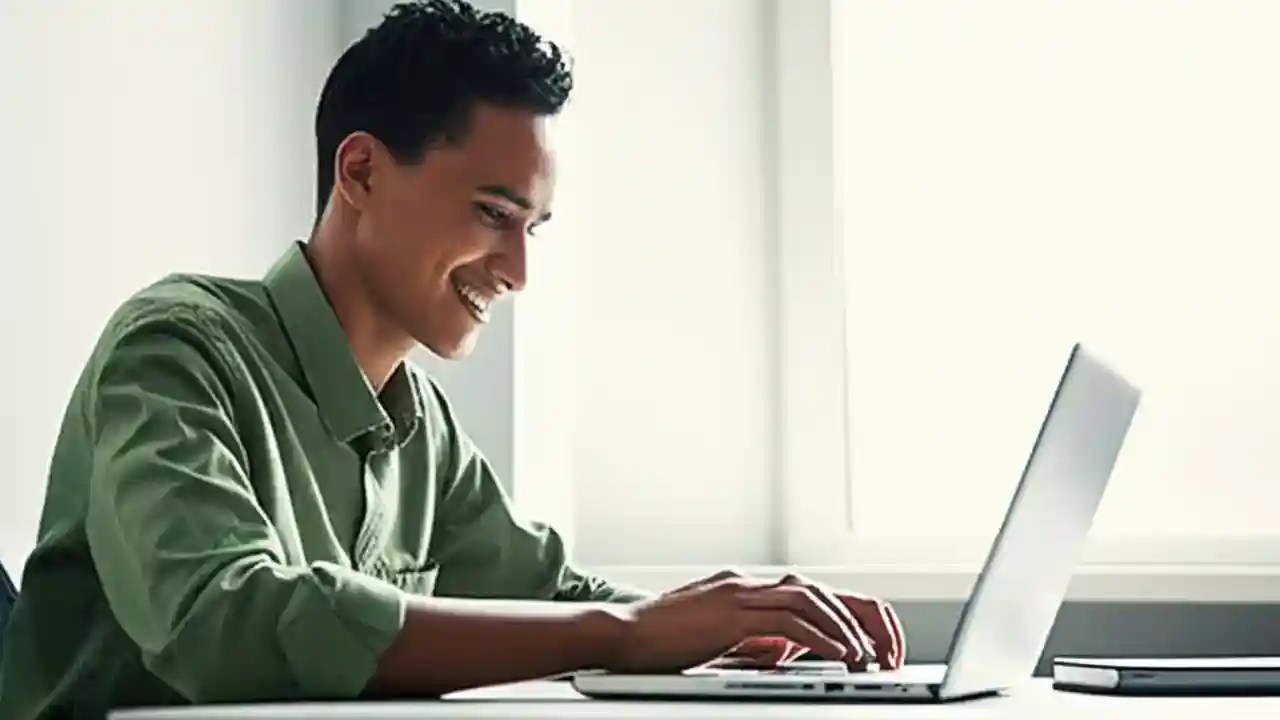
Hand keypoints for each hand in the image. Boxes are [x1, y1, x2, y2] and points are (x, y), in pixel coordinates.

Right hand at [671, 571, 907, 670]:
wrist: (620, 637)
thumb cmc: (660, 643)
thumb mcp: (716, 638)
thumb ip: (751, 638)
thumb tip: (783, 652)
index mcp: (745, 587)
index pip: (808, 593)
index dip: (843, 617)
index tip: (866, 646)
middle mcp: (746, 584)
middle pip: (819, 590)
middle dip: (857, 620)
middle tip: (881, 651)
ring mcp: (738, 594)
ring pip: (810, 600)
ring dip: (844, 630)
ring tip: (865, 657)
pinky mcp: (729, 615)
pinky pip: (788, 623)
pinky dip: (819, 639)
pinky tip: (837, 656)